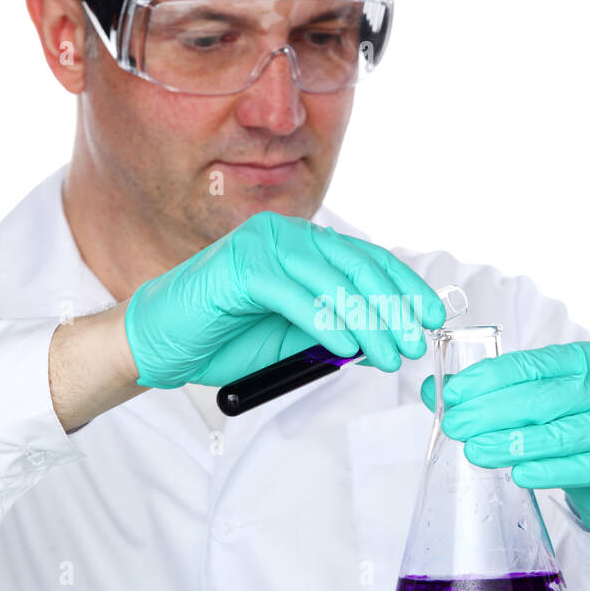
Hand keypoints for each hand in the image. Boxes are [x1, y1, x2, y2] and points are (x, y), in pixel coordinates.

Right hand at [124, 210, 447, 388]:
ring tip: (388, 355)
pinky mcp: (240, 267)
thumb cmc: (222, 338)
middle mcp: (285, 235)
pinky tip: (347, 347)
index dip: (403, 287)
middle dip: (393, 308)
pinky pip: (295, 295)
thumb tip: (384, 338)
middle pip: (357, 268)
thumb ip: (334, 331)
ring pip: (331, 282)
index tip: (430, 318)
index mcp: (301, 245)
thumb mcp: (293, 339)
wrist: (159, 345)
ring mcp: (261, 246)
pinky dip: (326, 321)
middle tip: (414, 342)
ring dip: (367, 322)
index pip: (365, 260)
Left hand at [420, 340, 589, 536]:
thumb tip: (437, 391)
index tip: (456, 393)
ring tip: (476, 451)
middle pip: (545, 398)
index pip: (534, 364)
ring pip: (563, 433)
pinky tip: (519, 473)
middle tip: (457, 425)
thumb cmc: (585, 424)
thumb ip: (500, 393)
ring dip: (514, 443)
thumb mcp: (550, 401)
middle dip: (493, 411)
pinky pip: (585, 466)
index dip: (491, 378)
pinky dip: (549, 470)